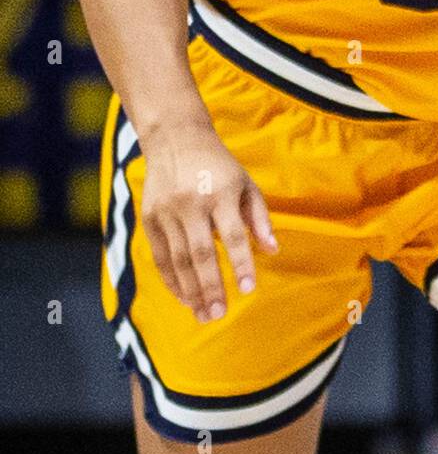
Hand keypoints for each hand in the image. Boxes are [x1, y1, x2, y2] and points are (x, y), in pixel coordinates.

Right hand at [139, 121, 277, 322]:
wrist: (176, 139)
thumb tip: (273, 251)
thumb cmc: (218, 166)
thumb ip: (259, 218)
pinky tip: (184, 298)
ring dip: (191, 290)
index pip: (232, 234)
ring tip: (204, 314)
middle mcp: (192, 202)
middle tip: (219, 314)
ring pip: (178, 259)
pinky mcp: (149, 217)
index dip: (240, 264)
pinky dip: (171, 280)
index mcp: (221, 192)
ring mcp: (167, 211)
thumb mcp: (245, 184)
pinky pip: (160, 256)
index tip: (247, 290)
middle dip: (210, 287)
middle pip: (201, 253)